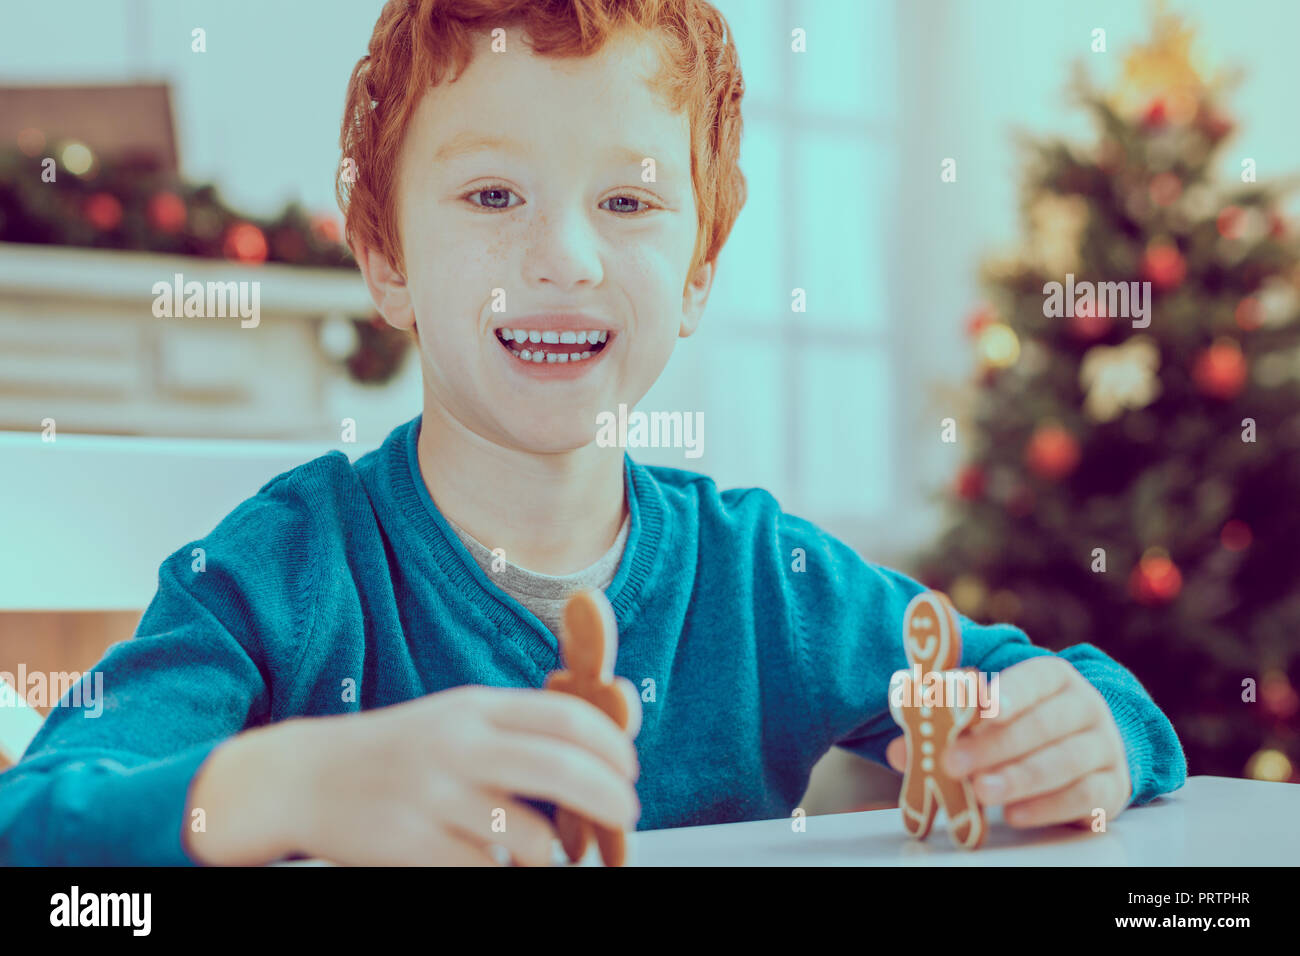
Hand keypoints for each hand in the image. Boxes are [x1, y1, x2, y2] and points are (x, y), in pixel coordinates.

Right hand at [293, 684, 640, 864]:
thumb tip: (606, 739)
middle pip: (564, 771)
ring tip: (548, 853)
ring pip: (533, 838)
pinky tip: (495, 863)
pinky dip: (504, 874)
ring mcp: (436, 799)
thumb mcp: (459, 717)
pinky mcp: (414, 848)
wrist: (306, 778)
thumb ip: (522, 727)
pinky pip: (489, 872)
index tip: (630, 769)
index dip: (613, 745)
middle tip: (626, 818)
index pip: (567, 716)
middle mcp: (458, 746)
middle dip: (611, 800)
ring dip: (556, 854)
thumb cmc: (401, 750)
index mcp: (475, 708)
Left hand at [886, 656, 1131, 829]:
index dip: (1008, 692)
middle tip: (953, 762)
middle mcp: (1085, 707)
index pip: (1035, 678)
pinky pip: (1084, 797)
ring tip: (980, 791)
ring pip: (1066, 761)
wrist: (1089, 746)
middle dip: (996, 744)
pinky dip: (1047, 807)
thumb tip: (900, 752)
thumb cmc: (1026, 725)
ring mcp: (1104, 748)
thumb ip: (947, 727)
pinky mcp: (1113, 788)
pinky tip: (1014, 813)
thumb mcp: (991, 716)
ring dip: (1019, 778)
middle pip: (1045, 723)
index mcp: (1053, 678)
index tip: (980, 708)